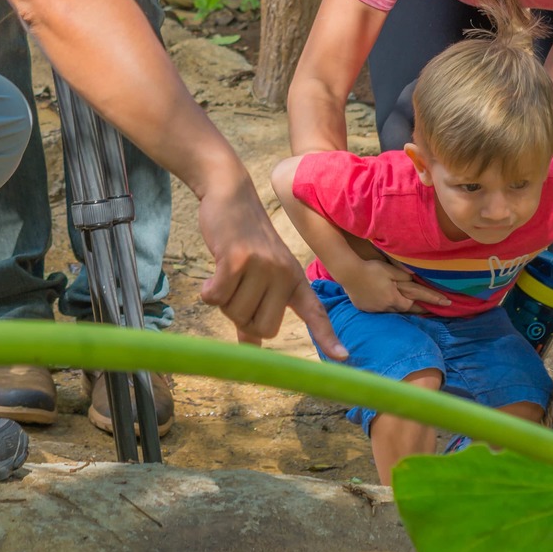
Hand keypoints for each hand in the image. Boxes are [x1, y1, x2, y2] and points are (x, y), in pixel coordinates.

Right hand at [197, 170, 349, 360]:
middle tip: (236, 288)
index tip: (343, 357)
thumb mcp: (259, 273)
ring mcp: (263, 265)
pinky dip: (209, 292)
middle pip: (262, 328)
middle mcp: (284, 274)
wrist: (230, 194)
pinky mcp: (237, 259)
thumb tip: (251, 349)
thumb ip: (257, 310)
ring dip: (223, 300)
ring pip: (236, 314)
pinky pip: (217, 298)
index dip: (327, 336)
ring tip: (227, 271)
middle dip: (242, 317)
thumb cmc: (244, 239)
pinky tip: (211, 276)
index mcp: (294, 279)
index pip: (315, 312)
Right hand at [335, 252, 451, 314]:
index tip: (446, 303)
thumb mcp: (389, 269)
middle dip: (418, 309)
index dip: (431, 302)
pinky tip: (385, 303)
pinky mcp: (366, 309)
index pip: (416, 302)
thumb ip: (403, 275)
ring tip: (409, 306)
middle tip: (431, 310)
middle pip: (406, 309)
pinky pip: (380, 310)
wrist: (348, 272)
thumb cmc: (370, 269)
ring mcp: (375, 309)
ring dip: (401, 309)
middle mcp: (387, 306)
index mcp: (395, 297)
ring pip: (392, 311)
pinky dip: (386, 307)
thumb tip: (414, 279)